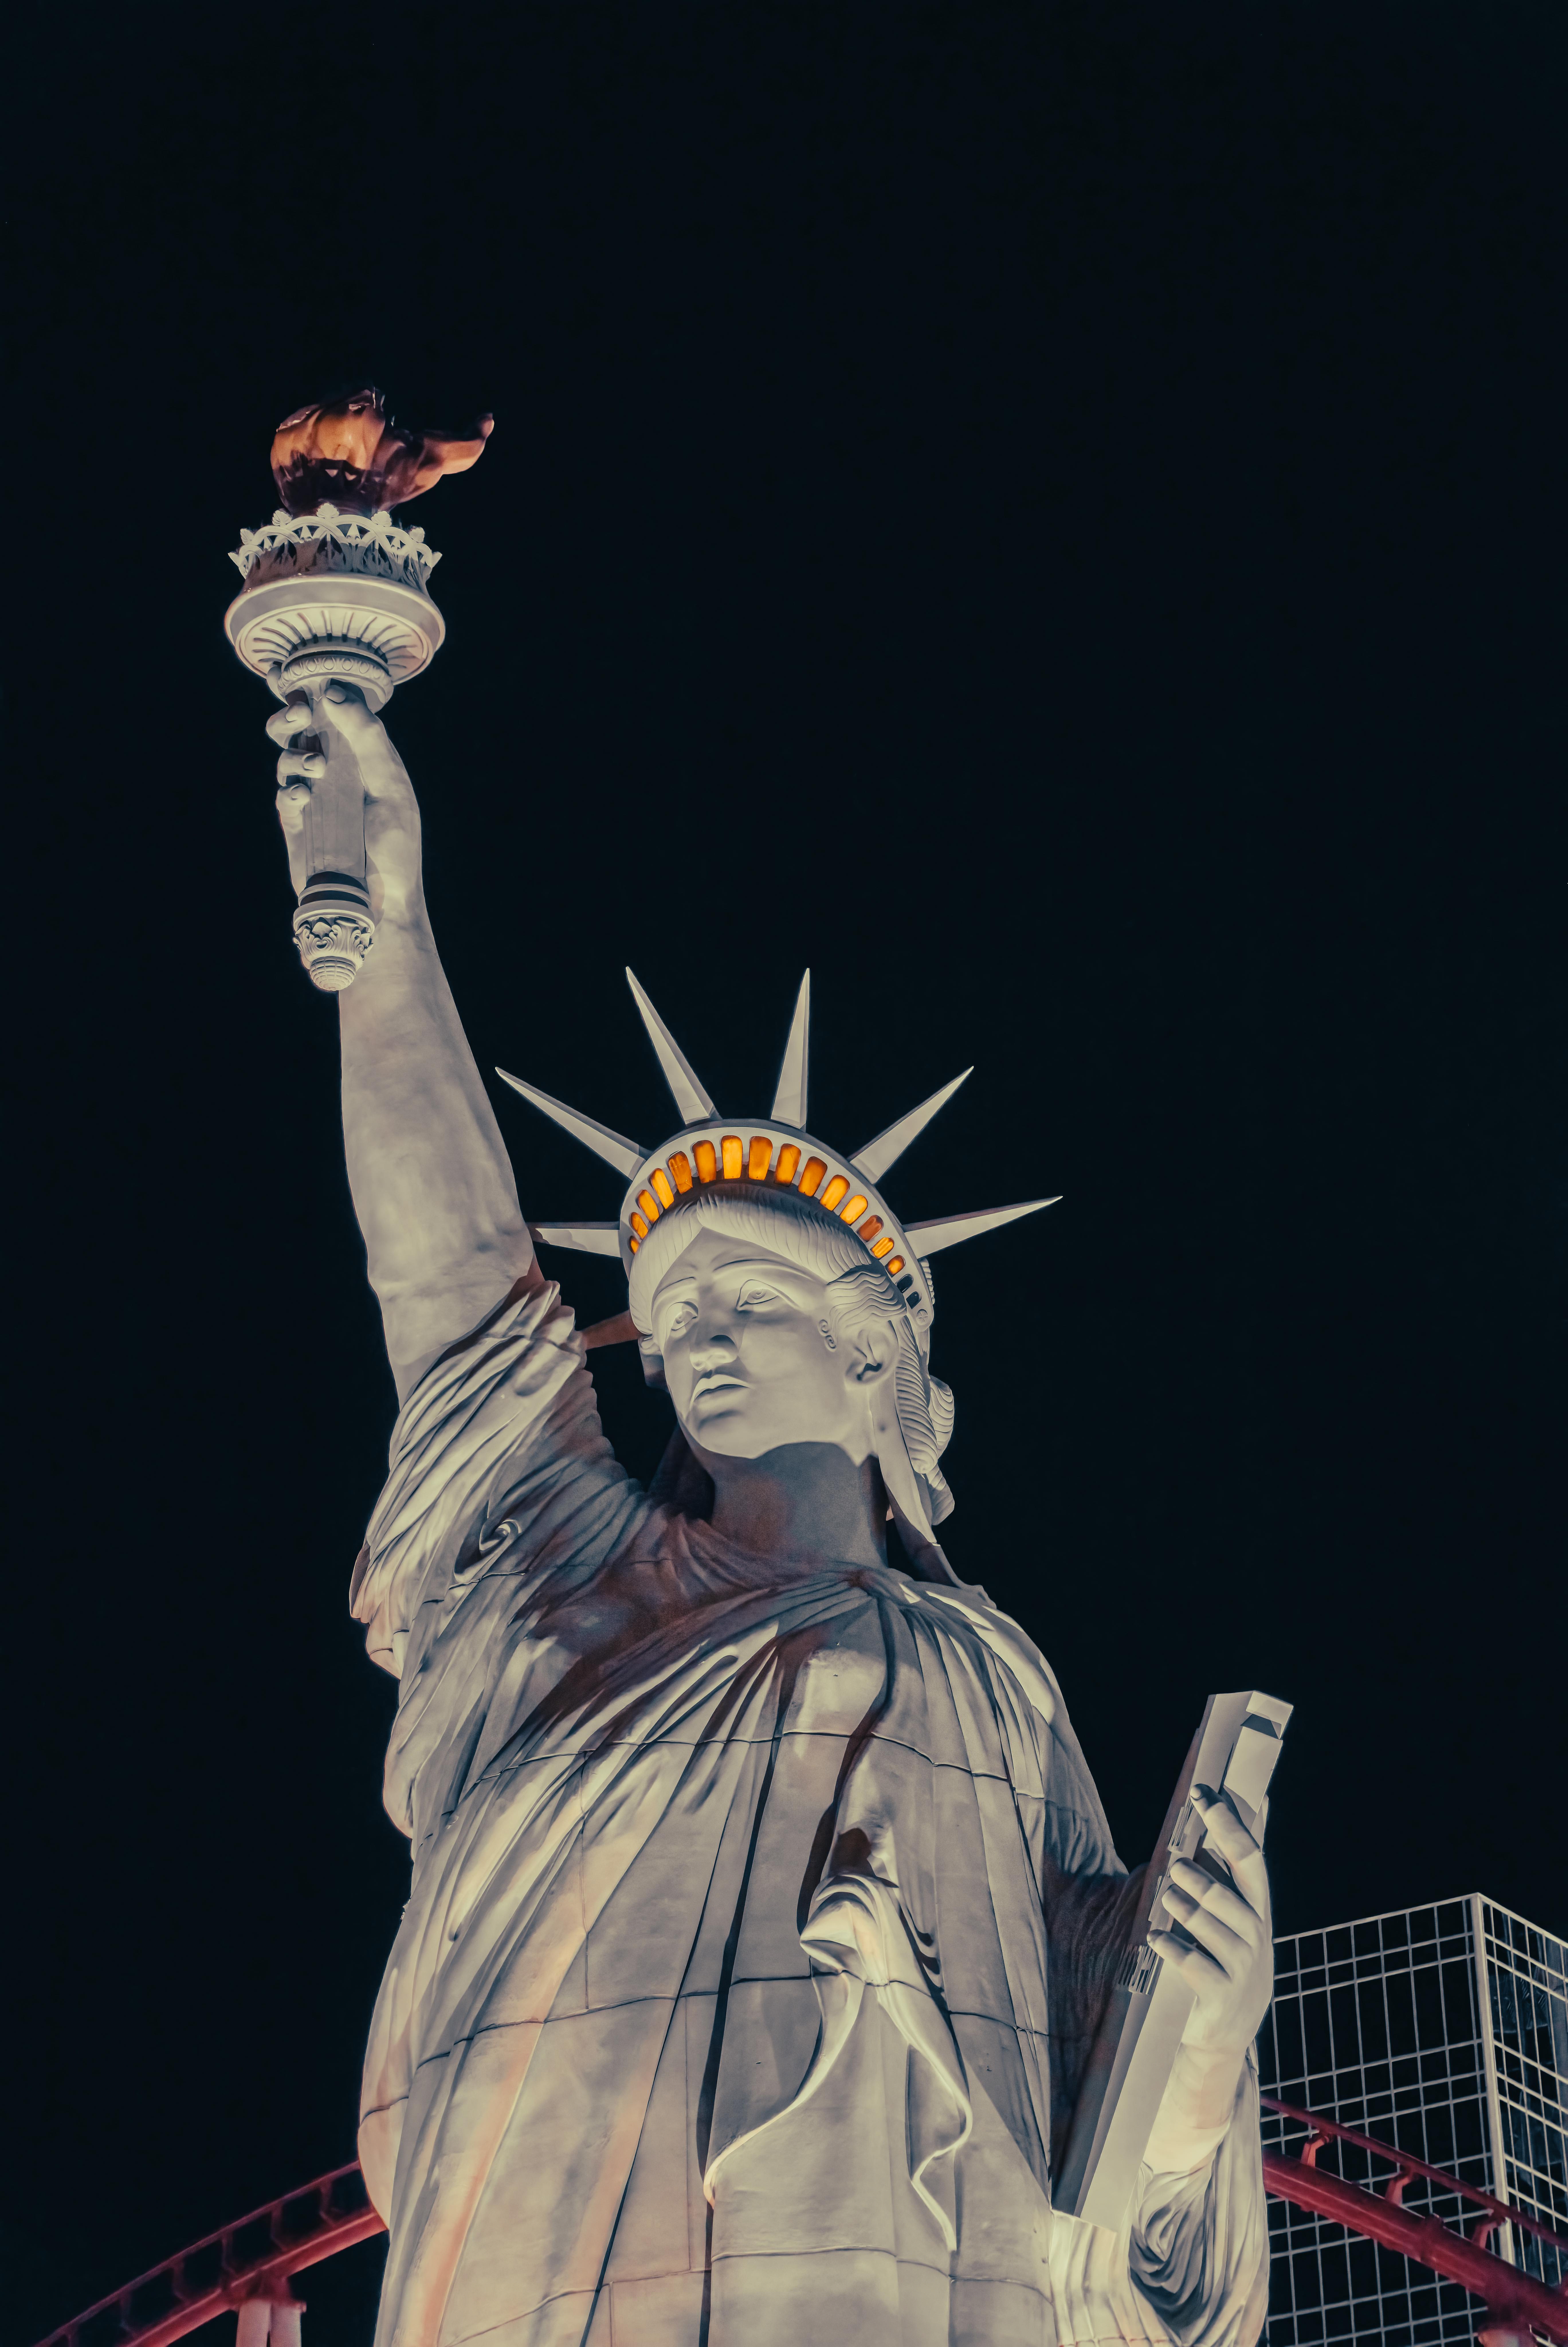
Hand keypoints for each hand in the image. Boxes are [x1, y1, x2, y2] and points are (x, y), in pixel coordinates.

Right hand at [266, 682, 424, 924]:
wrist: (384, 902)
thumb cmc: (396, 845)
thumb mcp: (390, 783)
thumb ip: (367, 734)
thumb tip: (335, 688)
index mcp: (358, 754)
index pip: (330, 709)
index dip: (305, 685)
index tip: (284, 666)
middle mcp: (332, 770)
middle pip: (295, 727)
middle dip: (290, 714)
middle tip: (302, 714)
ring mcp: (311, 796)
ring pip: (285, 758)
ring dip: (294, 752)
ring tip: (317, 766)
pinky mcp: (296, 825)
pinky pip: (283, 797)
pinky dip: (290, 790)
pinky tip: (303, 795)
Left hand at [1149, 1789, 1272, 2054]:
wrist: (1226, 2031)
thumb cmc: (1228, 1955)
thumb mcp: (1242, 1910)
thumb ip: (1243, 1860)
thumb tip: (1264, 1800)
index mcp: (1258, 1906)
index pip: (1248, 1855)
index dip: (1226, 1822)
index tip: (1202, 1793)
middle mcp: (1255, 1934)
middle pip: (1224, 1892)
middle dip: (1199, 1875)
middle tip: (1175, 1864)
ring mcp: (1240, 1966)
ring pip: (1204, 1923)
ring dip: (1181, 1906)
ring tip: (1167, 1897)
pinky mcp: (1219, 1994)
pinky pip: (1190, 1962)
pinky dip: (1169, 1945)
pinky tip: (1153, 1936)